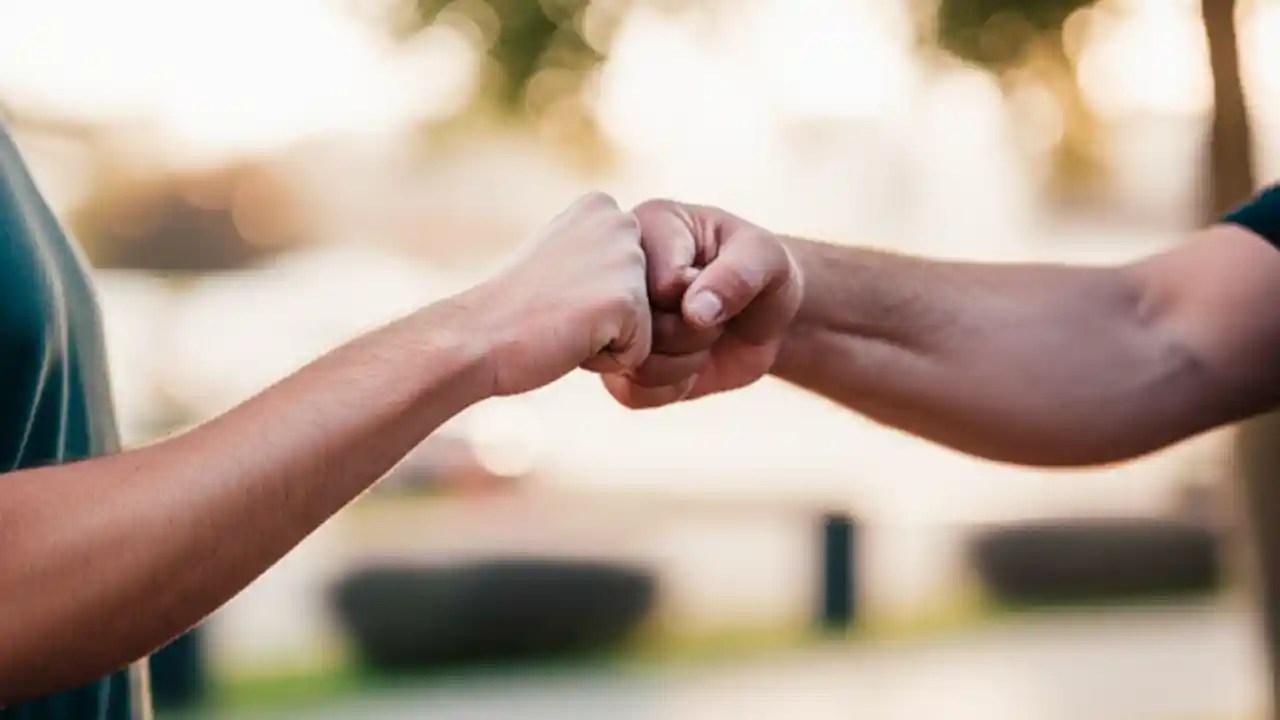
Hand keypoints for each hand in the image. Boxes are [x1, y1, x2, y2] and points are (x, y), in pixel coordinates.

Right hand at [464, 192, 650, 396]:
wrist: (476, 337)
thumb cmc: (512, 309)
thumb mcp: (559, 256)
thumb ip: (597, 252)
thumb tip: (631, 270)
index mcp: (602, 206)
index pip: (635, 273)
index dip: (594, 297)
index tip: (554, 290)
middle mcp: (621, 221)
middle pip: (645, 298)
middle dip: (608, 317)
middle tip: (558, 308)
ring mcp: (627, 259)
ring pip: (644, 326)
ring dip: (607, 339)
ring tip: (564, 322)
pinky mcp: (628, 300)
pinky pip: (638, 353)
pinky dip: (606, 360)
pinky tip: (570, 339)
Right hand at [603, 200, 802, 408]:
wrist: (766, 321)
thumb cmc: (761, 273)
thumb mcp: (766, 259)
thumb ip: (738, 274)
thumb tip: (694, 312)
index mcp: (645, 225)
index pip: (659, 280)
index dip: (698, 295)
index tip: (715, 280)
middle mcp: (615, 271)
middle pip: (639, 324)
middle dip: (692, 333)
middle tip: (713, 316)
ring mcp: (611, 319)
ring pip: (634, 363)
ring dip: (684, 362)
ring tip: (701, 337)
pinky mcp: (617, 364)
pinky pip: (632, 392)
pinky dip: (671, 388)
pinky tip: (687, 365)